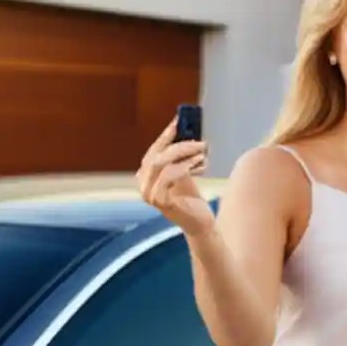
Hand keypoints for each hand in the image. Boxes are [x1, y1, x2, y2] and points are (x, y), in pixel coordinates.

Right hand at [137, 120, 213, 235]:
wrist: (200, 223)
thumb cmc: (190, 198)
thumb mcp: (183, 172)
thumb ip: (179, 156)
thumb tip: (184, 131)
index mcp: (145, 177)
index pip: (152, 151)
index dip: (164, 136)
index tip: (178, 122)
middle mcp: (143, 186)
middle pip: (156, 156)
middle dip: (179, 145)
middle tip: (200, 142)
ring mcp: (149, 195)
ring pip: (161, 164)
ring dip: (185, 155)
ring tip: (203, 154)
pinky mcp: (160, 202)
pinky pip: (168, 177)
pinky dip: (184, 167)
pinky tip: (200, 166)